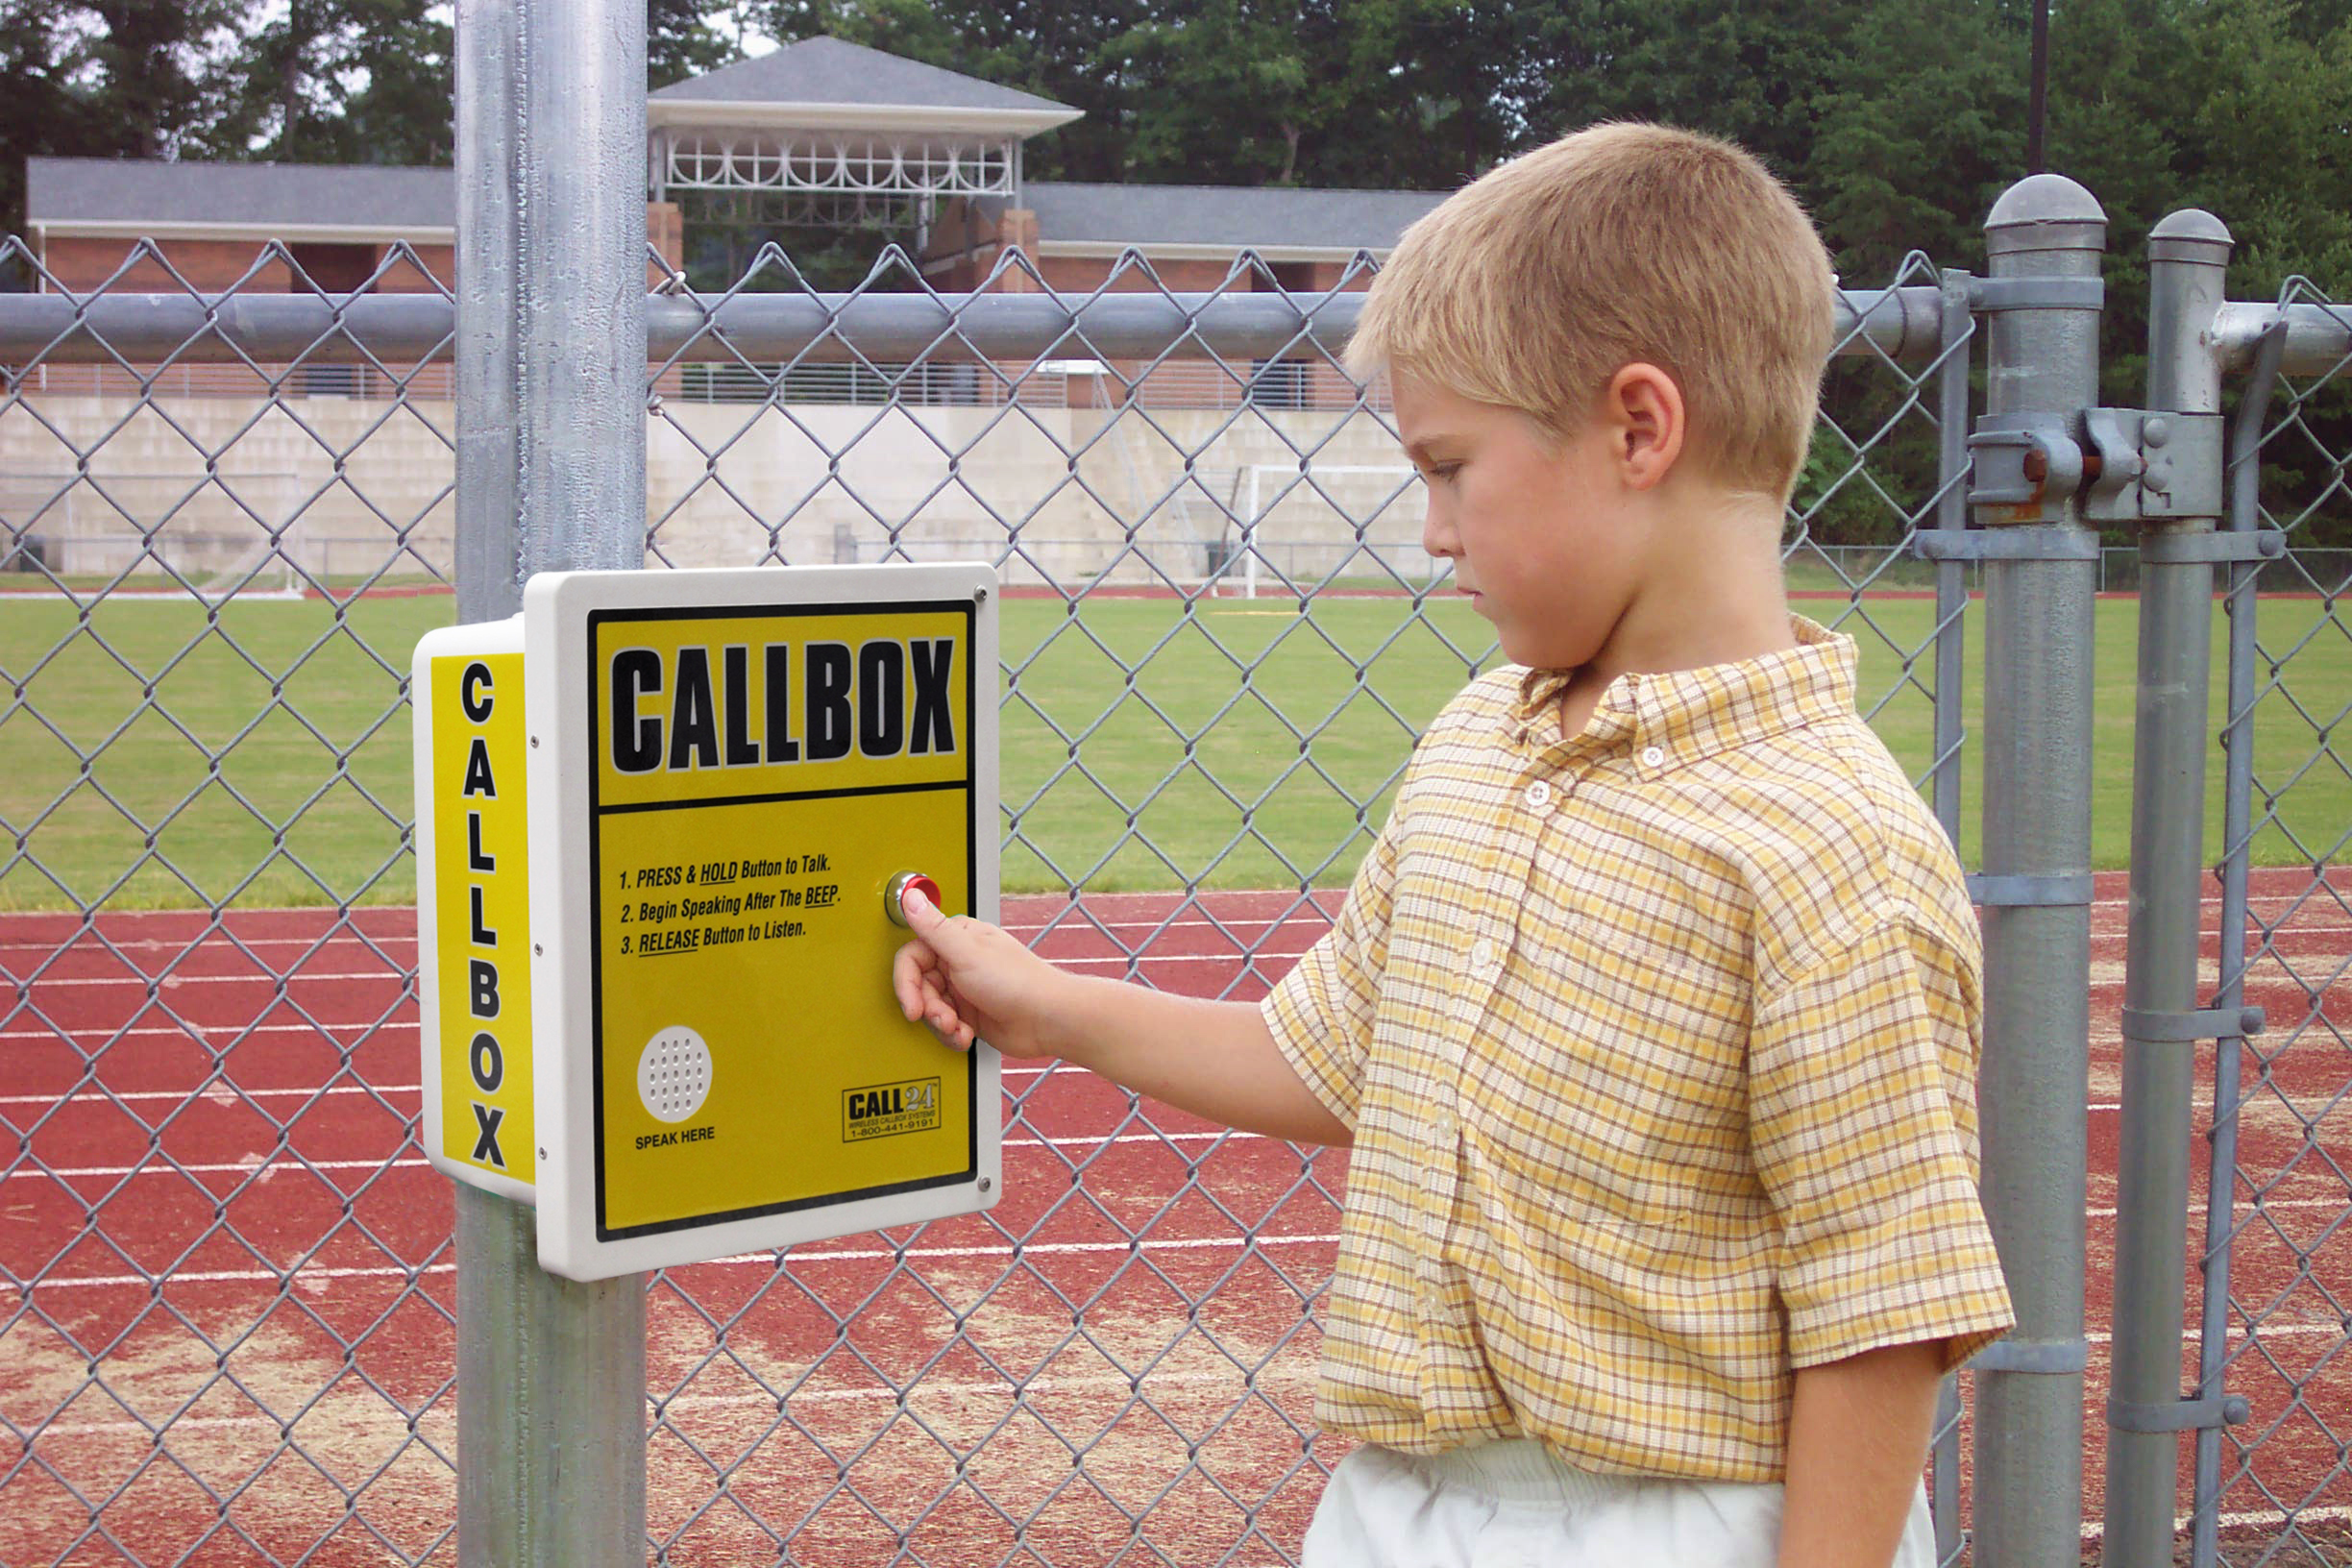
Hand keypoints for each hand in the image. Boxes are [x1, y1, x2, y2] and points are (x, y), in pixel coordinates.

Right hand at [890, 888, 1065, 1057]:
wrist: (1047, 1021)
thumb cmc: (1018, 983)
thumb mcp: (967, 954)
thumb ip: (934, 928)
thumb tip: (910, 896)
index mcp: (956, 940)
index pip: (912, 957)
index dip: (907, 982)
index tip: (911, 1004)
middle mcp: (958, 962)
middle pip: (920, 987)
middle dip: (928, 1008)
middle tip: (942, 1019)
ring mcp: (964, 989)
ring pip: (931, 1008)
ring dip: (941, 1024)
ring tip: (958, 1028)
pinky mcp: (970, 1013)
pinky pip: (946, 1025)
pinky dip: (953, 1034)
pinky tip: (967, 1035)